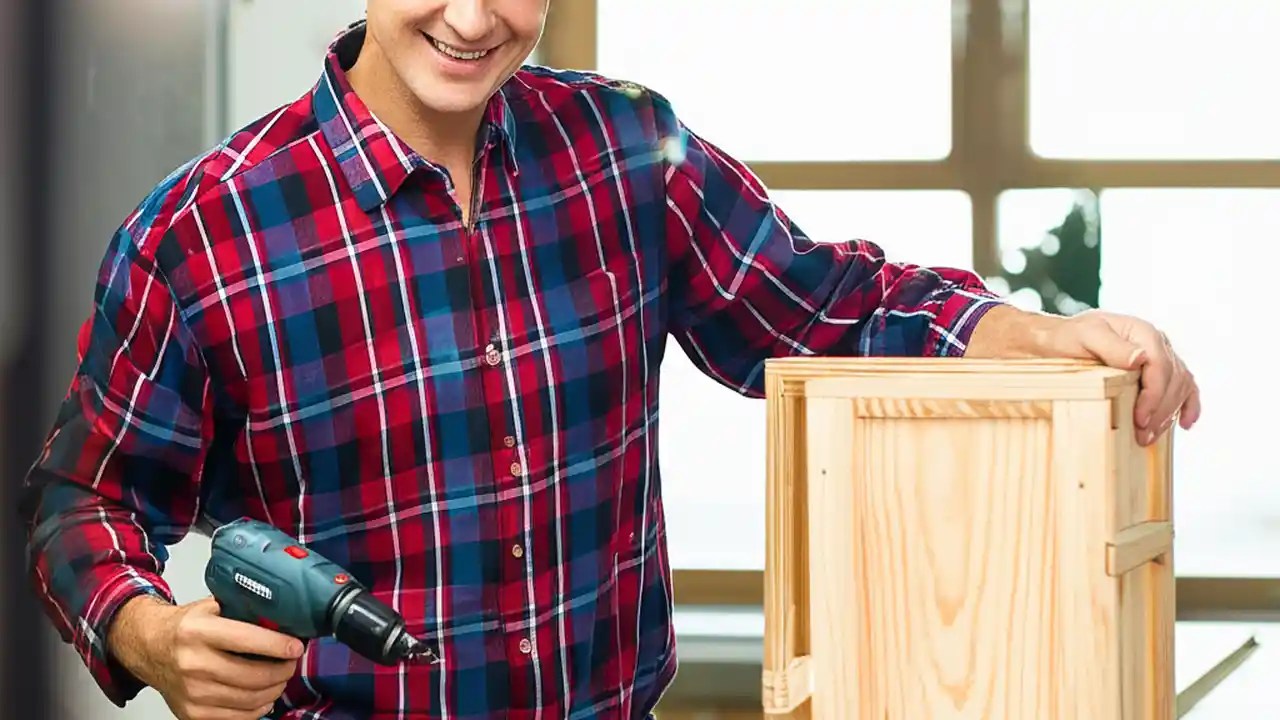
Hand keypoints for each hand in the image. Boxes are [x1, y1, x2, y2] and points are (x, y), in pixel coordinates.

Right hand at [107, 595, 302, 719]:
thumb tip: (283, 614)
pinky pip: (237, 717)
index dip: (279, 646)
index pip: (248, 640)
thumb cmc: (185, 627)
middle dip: (283, 670)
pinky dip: (258, 708)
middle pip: (254, 676)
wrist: (149, 648)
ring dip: (274, 689)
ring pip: (249, 699)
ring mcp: (191, 692)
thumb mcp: (211, 607)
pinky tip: (264, 695)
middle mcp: (193, 663)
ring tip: (281, 678)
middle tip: (291, 663)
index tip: (296, 646)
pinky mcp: (191, 713)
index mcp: (198, 632)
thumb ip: (242, 609)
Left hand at [967, 306, 1200, 444]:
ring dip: (1169, 414)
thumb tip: (1141, 358)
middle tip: (1143, 436)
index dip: (1154, 395)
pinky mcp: (1157, 371)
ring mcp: (1159, 356)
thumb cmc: (1067, 338)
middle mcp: (1156, 342)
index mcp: (1141, 331)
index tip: (1141, 419)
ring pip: (1180, 386)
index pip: (1160, 365)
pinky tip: (1186, 424)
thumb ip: (1111, 346)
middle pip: (1173, 380)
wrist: (1055, 342)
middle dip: (1160, 411)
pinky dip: (1188, 405)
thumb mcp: (1083, 337)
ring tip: (1149, 437)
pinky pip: (1183, 387)